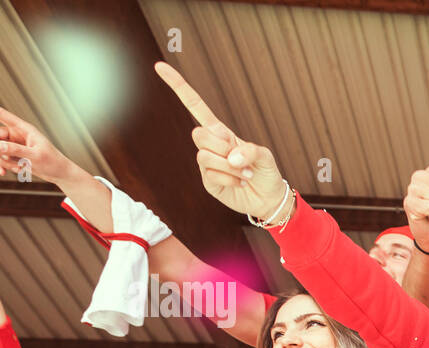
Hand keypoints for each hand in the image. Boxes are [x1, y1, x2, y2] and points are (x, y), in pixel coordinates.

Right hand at [0, 99, 73, 182]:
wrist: (59, 174)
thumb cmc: (52, 162)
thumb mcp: (36, 157)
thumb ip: (17, 151)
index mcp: (23, 128)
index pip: (0, 114)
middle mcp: (15, 134)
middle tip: (9, 159)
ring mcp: (12, 144)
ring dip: (4, 161)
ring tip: (21, 167)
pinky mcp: (11, 154)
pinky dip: (0, 166)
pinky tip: (4, 173)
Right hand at [154, 62, 288, 220]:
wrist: (268, 198)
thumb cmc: (266, 172)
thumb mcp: (264, 156)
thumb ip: (250, 151)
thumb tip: (231, 157)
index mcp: (221, 131)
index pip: (195, 106)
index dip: (179, 87)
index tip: (160, 66)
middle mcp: (210, 145)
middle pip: (198, 134)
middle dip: (222, 147)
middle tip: (240, 159)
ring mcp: (207, 164)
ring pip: (204, 156)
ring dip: (230, 167)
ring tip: (245, 173)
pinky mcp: (208, 181)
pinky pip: (211, 175)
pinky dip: (230, 179)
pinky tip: (240, 182)